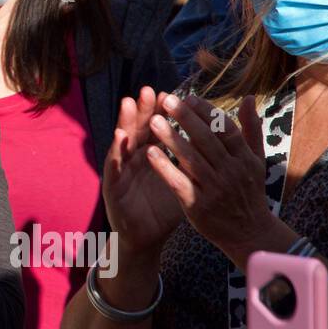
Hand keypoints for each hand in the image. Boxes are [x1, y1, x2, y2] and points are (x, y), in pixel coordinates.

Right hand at [102, 88, 184, 256]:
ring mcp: (121, 171)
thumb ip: (194, 159)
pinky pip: (114, 167)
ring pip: (123, 142)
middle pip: (139, 129)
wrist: (146, 238)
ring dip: (125, 122)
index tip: (170, 94)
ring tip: (129, 103)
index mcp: (151, 155)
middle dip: (143, 110)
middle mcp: (134, 158)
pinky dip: (115, 151)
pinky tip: (119, 137)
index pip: (156, 129)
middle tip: (149, 90)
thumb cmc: (164, 208)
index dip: (162, 112)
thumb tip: (215, 139)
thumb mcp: (183, 180)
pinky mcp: (112, 187)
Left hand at [145, 92, 273, 261]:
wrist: (249, 234)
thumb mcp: (256, 161)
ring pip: (191, 159)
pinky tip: (150, 153)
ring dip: (171, 139)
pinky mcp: (198, 205)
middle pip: (207, 141)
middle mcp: (232, 172)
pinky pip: (179, 182)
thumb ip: (251, 129)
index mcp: (245, 158)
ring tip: (152, 120)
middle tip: (167, 100)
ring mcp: (215, 189)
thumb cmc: (249, 192)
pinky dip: (165, 167)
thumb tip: (248, 97)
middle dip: (186, 119)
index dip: (207, 112)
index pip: (225, 129)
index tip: (189, 97)